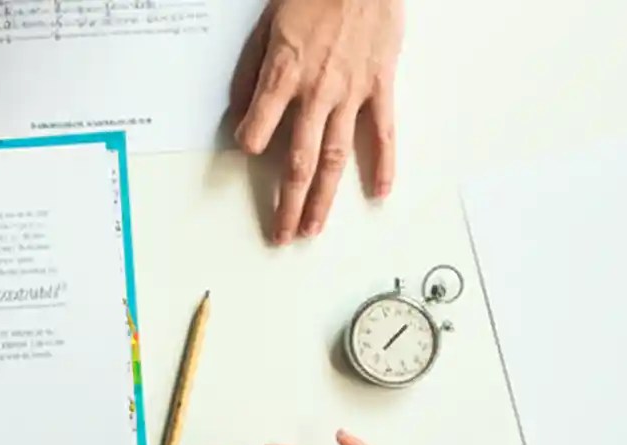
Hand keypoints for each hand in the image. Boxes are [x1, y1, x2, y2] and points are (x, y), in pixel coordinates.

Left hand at [233, 0, 403, 242]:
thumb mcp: (267, 28)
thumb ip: (254, 72)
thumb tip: (242, 108)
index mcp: (284, 76)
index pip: (258, 127)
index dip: (249, 141)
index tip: (246, 149)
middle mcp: (317, 92)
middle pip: (298, 162)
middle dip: (288, 203)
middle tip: (281, 234)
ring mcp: (352, 93)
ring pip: (335, 158)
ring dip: (324, 199)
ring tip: (313, 228)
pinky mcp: (380, 86)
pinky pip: (383, 132)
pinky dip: (384, 164)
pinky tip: (379, 192)